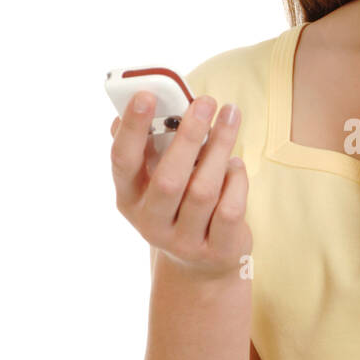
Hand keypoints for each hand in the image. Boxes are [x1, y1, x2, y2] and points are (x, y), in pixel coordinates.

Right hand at [109, 92, 251, 279]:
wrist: (202, 263)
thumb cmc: (179, 203)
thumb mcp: (157, 178)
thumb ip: (151, 144)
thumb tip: (144, 98)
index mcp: (129, 198)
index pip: (122, 161)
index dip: (132, 129)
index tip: (145, 96)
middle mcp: (151, 223)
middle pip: (168, 179)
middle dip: (189, 136)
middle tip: (205, 101)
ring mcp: (183, 242)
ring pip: (203, 191)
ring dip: (220, 148)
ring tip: (230, 117)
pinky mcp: (216, 251)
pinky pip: (230, 209)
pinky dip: (236, 180)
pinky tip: (236, 164)